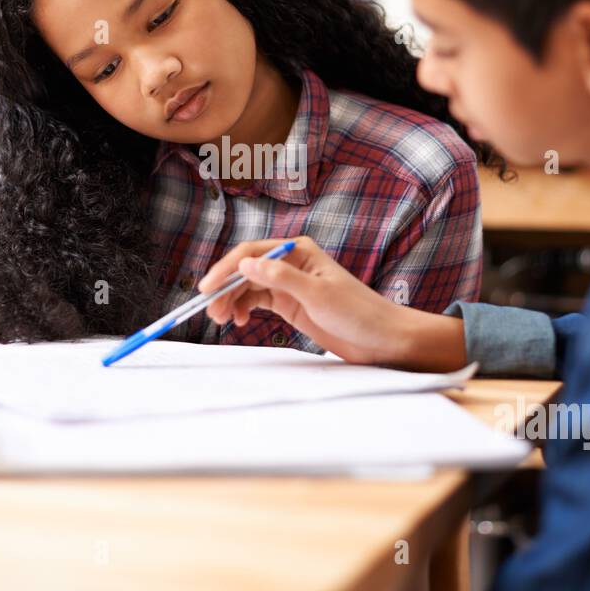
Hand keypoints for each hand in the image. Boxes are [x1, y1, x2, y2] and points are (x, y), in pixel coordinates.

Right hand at [197, 236, 467, 371]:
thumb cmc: (358, 312)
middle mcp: (291, 263)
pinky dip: (244, 309)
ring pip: (249, 287)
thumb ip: (281, 277)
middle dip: (226, 288)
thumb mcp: (317, 295)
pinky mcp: (291, 304)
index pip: (251, 252)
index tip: (207, 289)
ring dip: (232, 300)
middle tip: (211, 312)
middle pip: (246, 269)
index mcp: (299, 251)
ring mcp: (290, 284)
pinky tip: (238, 321)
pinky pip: (258, 301)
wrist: (382, 339)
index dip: (226, 269)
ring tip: (222, 320)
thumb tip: (245, 263)